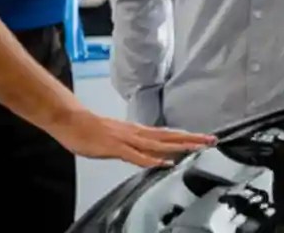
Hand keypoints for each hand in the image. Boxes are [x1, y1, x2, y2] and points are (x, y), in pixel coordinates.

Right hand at [48, 107, 215, 167]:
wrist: (72, 120)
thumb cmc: (91, 129)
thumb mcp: (117, 138)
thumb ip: (133, 145)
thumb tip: (147, 152)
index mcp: (137, 131)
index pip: (167, 134)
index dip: (186, 136)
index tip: (203, 138)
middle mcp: (137, 133)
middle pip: (169, 136)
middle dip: (191, 139)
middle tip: (211, 139)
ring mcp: (127, 139)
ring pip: (158, 143)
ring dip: (179, 146)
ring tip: (197, 148)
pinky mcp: (116, 147)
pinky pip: (137, 156)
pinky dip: (152, 159)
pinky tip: (164, 163)